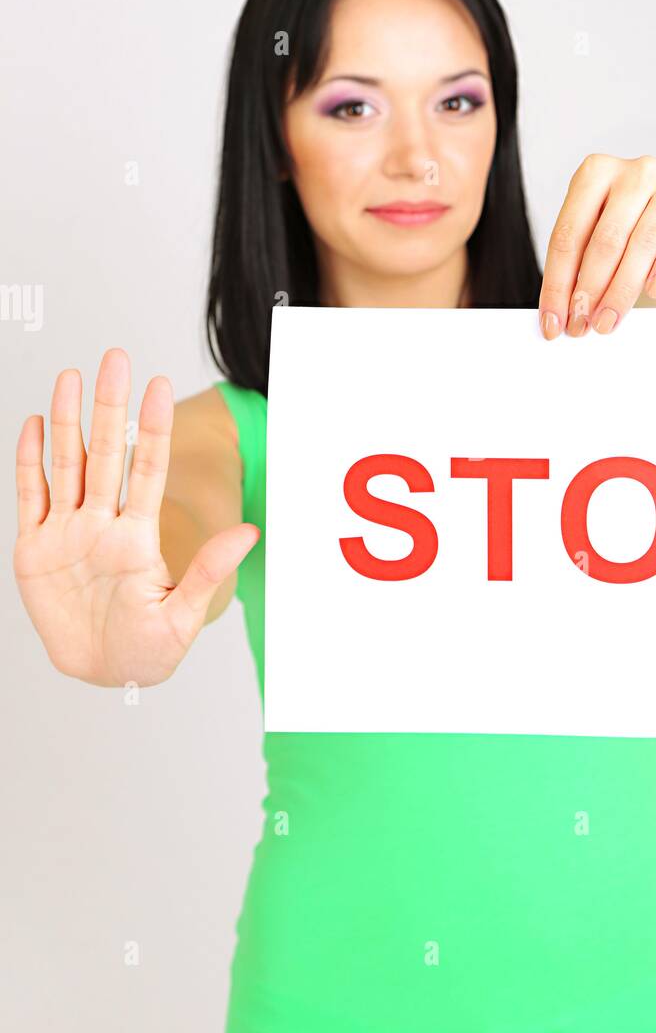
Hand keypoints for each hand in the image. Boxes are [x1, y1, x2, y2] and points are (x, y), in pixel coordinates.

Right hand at [13, 348, 258, 687]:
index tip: (160, 387)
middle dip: (108, 408)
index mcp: (139, 538)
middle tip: (115, 359)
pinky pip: (31, 496)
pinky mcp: (35, 548)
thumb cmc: (148, 651)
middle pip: (105, 455)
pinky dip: (30, 461)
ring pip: (67, 465)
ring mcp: (68, 532)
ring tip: (72, 377)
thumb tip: (250, 532)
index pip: (147, 471)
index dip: (152, 430)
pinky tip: (35, 423)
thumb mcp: (182, 617)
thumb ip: (208, 572)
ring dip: (68, 422)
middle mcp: (104, 524)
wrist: (103, 673)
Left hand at [538, 153, 655, 337]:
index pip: (567, 236)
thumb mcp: (588, 239)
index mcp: (594, 173)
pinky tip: (653, 290)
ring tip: (607, 322)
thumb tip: (555, 318)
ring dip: (622, 290)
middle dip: (590, 291)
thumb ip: (572, 270)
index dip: (556, 284)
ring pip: (642, 245)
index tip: (551, 322)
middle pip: (605, 240)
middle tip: (581, 326)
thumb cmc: (618, 232)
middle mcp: (633, 174)